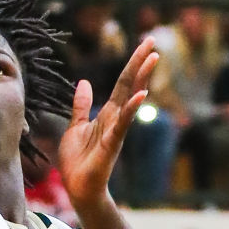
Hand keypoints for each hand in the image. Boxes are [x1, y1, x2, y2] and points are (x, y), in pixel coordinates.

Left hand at [59, 39, 158, 212]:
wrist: (78, 187)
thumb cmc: (78, 160)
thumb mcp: (76, 126)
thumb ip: (82, 105)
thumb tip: (85, 82)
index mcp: (108, 113)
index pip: (123, 82)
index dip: (132, 63)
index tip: (144, 43)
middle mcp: (116, 118)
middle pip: (130, 85)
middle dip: (141, 63)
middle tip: (152, 42)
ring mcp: (117, 130)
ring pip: (130, 99)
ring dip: (142, 78)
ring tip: (153, 59)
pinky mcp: (112, 143)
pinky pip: (123, 123)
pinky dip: (132, 109)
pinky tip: (141, 95)